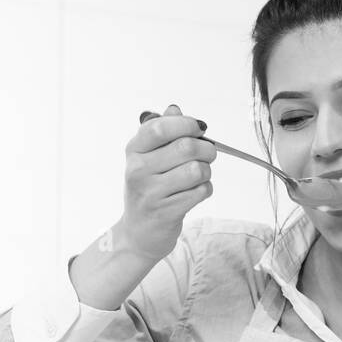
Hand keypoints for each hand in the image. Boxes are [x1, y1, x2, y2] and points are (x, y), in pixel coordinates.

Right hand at [120, 103, 215, 261]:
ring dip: (206, 171)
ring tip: (199, 175)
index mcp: (134, 151)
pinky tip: (195, 192)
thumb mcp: (148, 157)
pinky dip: (205, 189)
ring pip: (196, 170)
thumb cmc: (149, 189)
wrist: (139, 232)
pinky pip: (200, 191)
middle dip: (206, 149)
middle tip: (207, 154)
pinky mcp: (167, 212)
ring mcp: (151, 193)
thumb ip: (162, 131)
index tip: (198, 129)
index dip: (186, 124)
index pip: (160, 127)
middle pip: (186, 148)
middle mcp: (138, 170)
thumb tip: (175, 110)